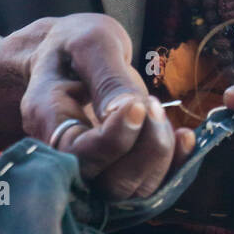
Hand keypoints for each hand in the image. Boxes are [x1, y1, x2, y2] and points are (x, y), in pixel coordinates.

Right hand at [0, 13, 193, 200]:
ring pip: (131, 191)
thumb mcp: (91, 43)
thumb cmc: (76, 43)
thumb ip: (108, 76)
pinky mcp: (115, 167)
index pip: (81, 155)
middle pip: (109, 184)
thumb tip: (131, 110)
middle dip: (145, 149)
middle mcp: (66, 156)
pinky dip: (173, 166)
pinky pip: (145, 184)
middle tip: (150, 103)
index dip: (116, 138)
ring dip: (160, 155)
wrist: (68, 56)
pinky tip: (185, 138)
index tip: (139, 103)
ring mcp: (91, 166)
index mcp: (48, 121)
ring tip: (159, 112)